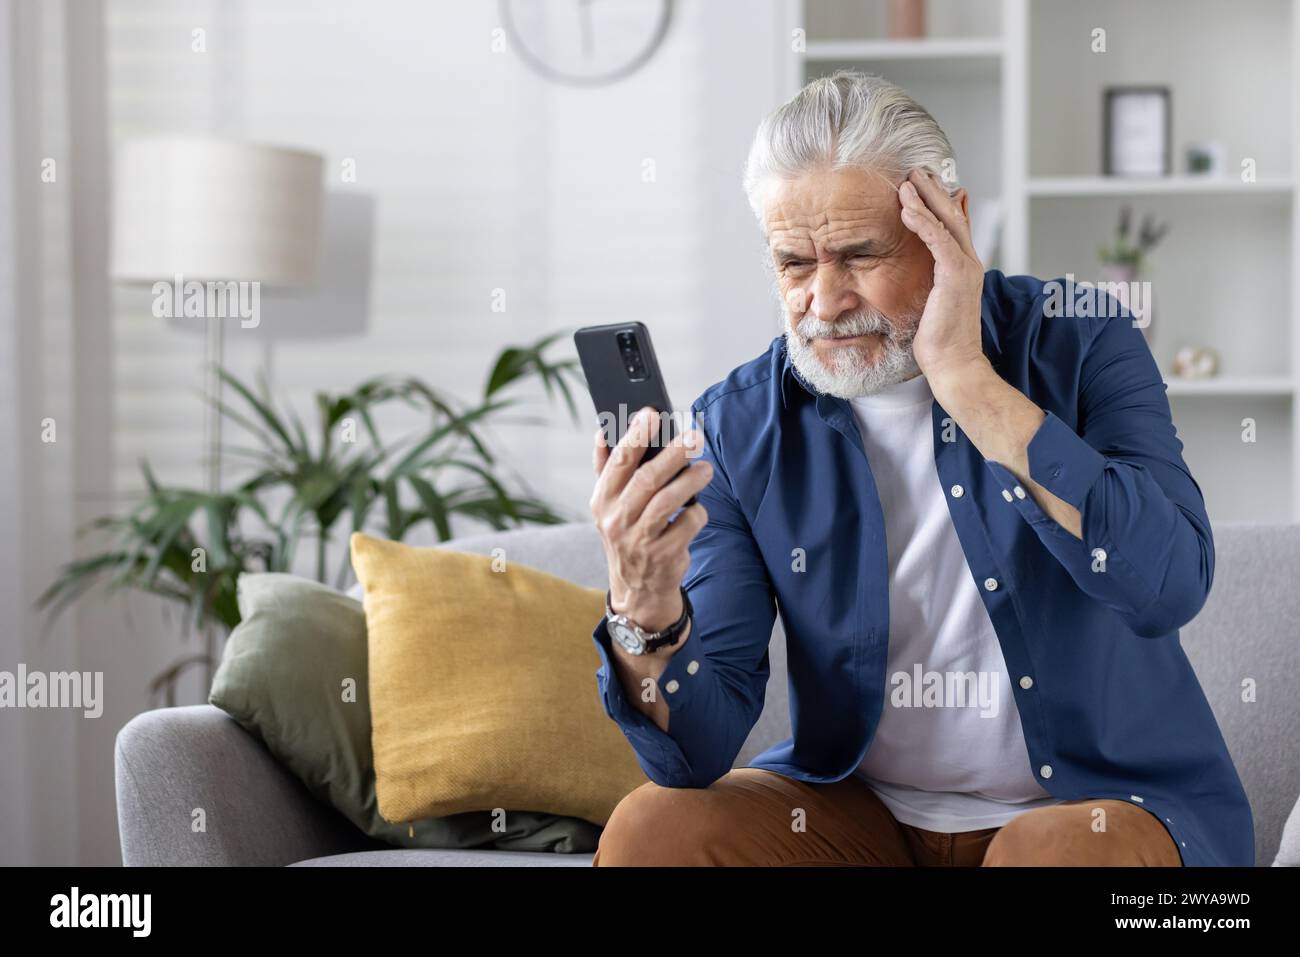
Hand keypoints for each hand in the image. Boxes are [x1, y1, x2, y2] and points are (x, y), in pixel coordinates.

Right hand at [589, 406, 711, 632]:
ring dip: (690, 481)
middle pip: (646, 479)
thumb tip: (603, 429)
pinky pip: (687, 526)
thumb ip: (606, 468)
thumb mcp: (609, 505)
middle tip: (694, 436)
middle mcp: (617, 519)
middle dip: (672, 453)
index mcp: (603, 500)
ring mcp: (639, 540)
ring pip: (667, 502)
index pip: (617, 462)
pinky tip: (698, 509)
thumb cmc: (626, 533)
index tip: (651, 414)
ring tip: (706, 469)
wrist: (636, 589)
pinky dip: (697, 513)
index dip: (634, 436)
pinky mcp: (662, 556)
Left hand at [898, 168, 987, 382]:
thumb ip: (930, 278)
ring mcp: (966, 267)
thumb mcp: (931, 301)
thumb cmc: (939, 339)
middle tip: (915, 170)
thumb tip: (920, 264)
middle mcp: (969, 262)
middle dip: (933, 190)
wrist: (953, 363)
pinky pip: (938, 240)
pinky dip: (923, 222)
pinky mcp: (956, 275)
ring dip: (925, 199)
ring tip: (907, 181)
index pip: (952, 224)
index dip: (938, 201)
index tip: (921, 183)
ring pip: (947, 222)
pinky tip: (907, 209)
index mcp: (963, 266)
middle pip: (953, 215)